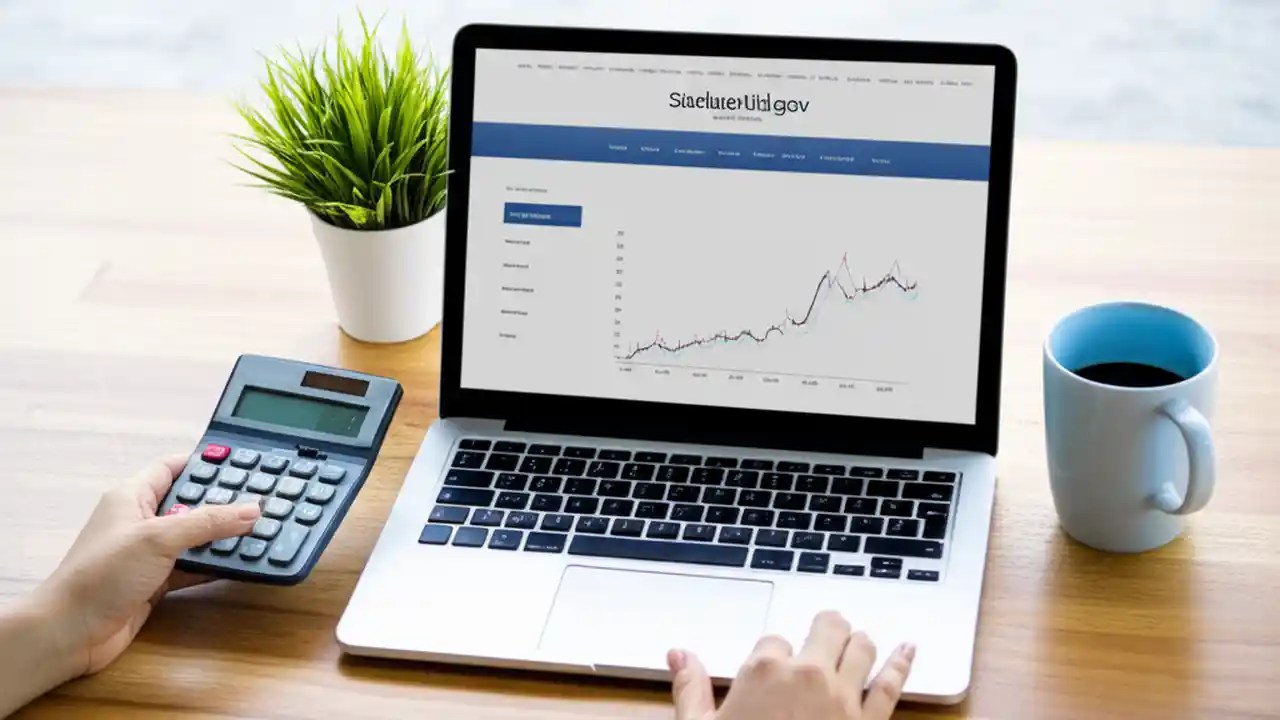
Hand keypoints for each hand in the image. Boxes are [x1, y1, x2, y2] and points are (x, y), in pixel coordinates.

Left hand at [37, 455, 260, 675]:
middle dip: (222, 502)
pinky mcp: (155, 583)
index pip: (172, 468)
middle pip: (189, 503)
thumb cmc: (102, 575)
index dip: (204, 464)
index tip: (242, 464)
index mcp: (132, 497)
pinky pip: (193, 566)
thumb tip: (253, 509)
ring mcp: (147, 554)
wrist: (70, 632)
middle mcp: (140, 521)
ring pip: (194, 537)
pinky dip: (214, 564)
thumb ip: (207, 522)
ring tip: (260, 530)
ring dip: (222, 537)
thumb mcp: (158, 538)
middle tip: (261, 499)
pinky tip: (241, 562)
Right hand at [668, 611, 915, 719]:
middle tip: (822, 635)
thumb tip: (679, 655)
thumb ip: (691, 689)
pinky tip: (907, 649)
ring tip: (855, 642)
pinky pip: (891, 684)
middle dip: (824, 629)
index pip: (773, 639)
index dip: (771, 654)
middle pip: (827, 627)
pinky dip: (901, 663)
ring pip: (861, 646)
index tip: (768, 672)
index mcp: (765, 670)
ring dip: (858, 642)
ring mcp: (844, 697)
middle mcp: (809, 674)